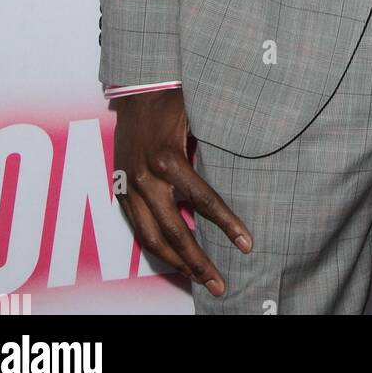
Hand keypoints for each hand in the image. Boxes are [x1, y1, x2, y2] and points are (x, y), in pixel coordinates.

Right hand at [112, 88, 252, 296]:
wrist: (135, 89)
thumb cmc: (173, 100)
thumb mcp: (199, 117)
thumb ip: (216, 146)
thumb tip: (250, 166)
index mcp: (168, 159)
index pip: (202, 202)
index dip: (226, 225)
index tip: (246, 244)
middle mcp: (146, 178)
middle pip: (174, 231)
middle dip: (198, 261)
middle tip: (220, 283)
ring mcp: (130, 186)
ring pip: (151, 237)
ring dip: (175, 262)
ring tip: (199, 279)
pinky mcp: (121, 189)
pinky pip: (137, 227)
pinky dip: (155, 247)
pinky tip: (173, 259)